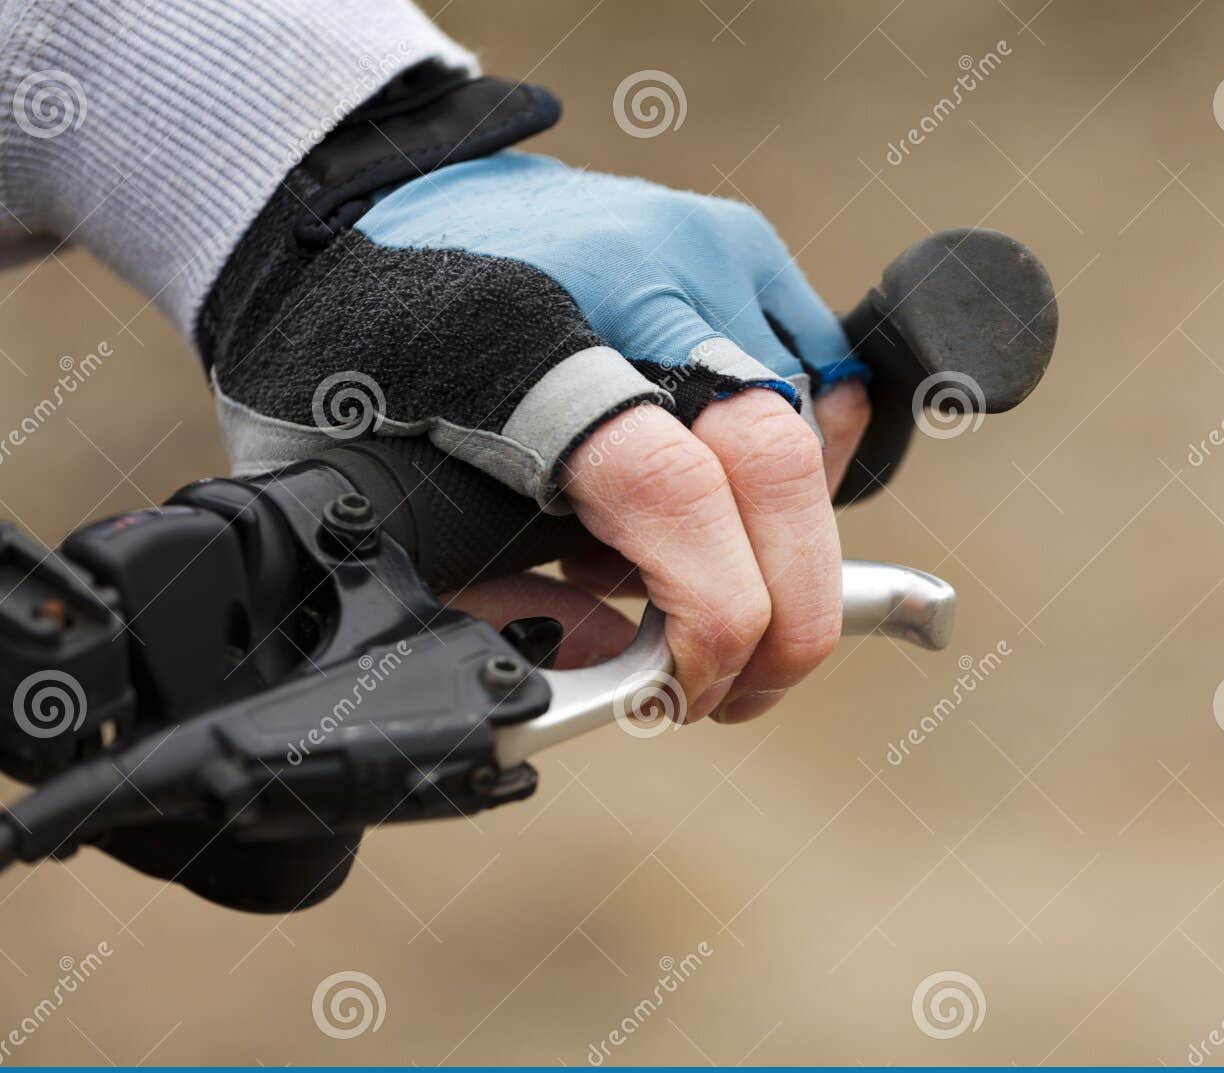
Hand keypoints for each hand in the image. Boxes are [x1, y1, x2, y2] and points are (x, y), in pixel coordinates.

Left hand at [208, 152, 873, 721]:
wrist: (386, 198)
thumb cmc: (363, 336)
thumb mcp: (379, 488)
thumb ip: (490, 601)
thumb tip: (620, 672)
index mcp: (514, 341)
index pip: (670, 490)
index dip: (712, 614)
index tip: (687, 685)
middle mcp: (632, 280)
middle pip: (776, 463)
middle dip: (792, 610)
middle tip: (743, 683)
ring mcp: (699, 253)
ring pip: (811, 431)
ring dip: (792, 546)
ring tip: (722, 591)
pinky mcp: (740, 245)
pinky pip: (822, 380)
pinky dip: (805, 463)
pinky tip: (744, 504)